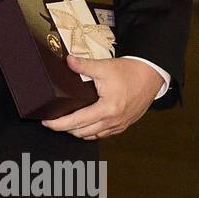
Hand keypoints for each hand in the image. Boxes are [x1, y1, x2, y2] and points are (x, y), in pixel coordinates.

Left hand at [41, 55, 164, 140]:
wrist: (151, 75)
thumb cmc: (129, 72)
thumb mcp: (104, 67)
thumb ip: (84, 65)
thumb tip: (68, 61)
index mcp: (107, 109)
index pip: (77, 122)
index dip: (59, 124)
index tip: (47, 122)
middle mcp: (113, 121)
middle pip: (82, 133)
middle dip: (65, 129)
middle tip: (53, 122)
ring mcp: (119, 125)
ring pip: (93, 136)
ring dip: (78, 132)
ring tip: (66, 123)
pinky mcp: (124, 125)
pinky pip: (103, 134)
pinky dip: (91, 132)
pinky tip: (85, 125)